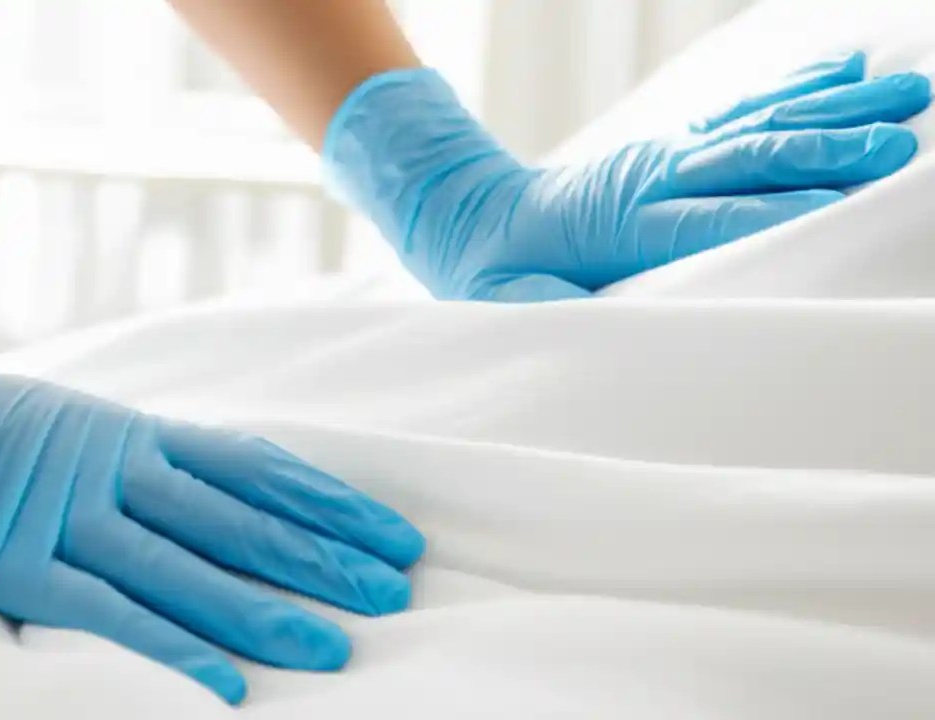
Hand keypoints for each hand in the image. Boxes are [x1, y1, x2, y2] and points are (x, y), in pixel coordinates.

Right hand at [0, 306, 424, 703]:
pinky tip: (222, 686)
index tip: (389, 532)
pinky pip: (103, 613)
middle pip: (238, 517)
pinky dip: (167, 648)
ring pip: (185, 568)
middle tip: (392, 590)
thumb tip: (214, 480)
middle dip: (321, 555)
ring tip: (334, 647)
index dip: (328, 501)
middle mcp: (113, 469)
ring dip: (262, 610)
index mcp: (132, 433)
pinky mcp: (10, 566)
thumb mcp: (69, 422)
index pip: (254, 466)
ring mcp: (64, 516)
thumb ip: (141, 453)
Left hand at [325, 52, 931, 300]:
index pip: (710, 217)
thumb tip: (590, 330)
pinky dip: (796, 88)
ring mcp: (665, 152)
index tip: (839, 203)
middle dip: (823, 152)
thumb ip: (550, 312)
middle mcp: (650, 176)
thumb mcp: (508, 303)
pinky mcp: (673, 144)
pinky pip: (743, 109)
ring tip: (903, 94)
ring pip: (758, 123)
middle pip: (749, 159)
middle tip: (894, 148)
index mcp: (619, 221)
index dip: (773, 209)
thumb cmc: (497, 272)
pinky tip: (845, 71)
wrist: (475, 213)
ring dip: (832, 109)